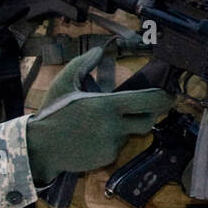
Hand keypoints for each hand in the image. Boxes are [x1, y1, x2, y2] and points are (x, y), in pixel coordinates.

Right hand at [26, 49, 172, 184]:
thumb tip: (100, 49)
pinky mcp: (108, 158)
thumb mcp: (65, 82)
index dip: (164, 97)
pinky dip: (112, 140)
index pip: (149, 101)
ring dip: (126, 126)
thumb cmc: (52, 111)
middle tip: (150, 106)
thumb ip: (84, 63)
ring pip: (131, 133)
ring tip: (105, 121)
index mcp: (107, 105)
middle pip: (148, 120)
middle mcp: (114, 126)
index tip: (169, 93)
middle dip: (152, 113)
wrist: (39, 147)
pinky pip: (118, 146)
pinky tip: (94, 137)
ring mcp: (112, 144)